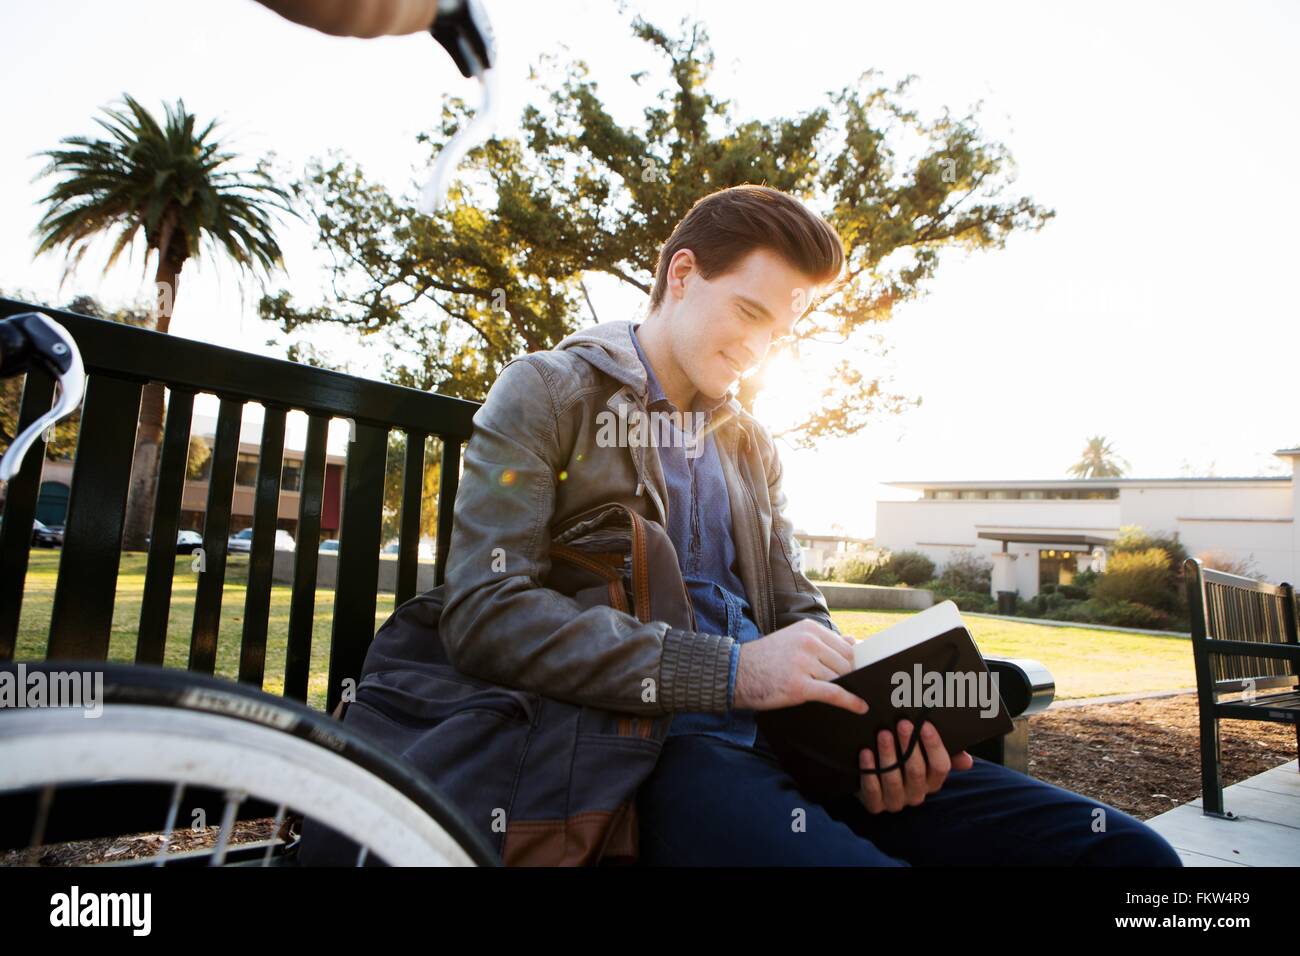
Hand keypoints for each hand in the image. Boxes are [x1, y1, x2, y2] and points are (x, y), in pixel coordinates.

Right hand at [733, 619, 867, 714]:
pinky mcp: (799, 686)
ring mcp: (804, 663)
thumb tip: (855, 642)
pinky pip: (834, 693)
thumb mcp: (794, 640)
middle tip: (859, 687)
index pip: (845, 646)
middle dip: (853, 677)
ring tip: (856, 698)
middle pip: (846, 663)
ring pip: (841, 678)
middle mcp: (808, 642)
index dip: (856, 663)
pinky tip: (859, 706)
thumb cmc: (765, 659)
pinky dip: (850, 701)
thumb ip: (824, 641)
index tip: (863, 673)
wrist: (735, 673)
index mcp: (809, 629)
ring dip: (849, 689)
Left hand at [856, 719, 974, 813]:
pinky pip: (873, 790)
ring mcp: (896, 801)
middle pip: (916, 770)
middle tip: (902, 723)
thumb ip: (946, 755)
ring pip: (894, 779)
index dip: (934, 745)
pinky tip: (866, 753)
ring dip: (888, 755)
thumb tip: (967, 761)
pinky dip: (869, 771)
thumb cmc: (904, 762)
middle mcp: (917, 794)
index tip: (925, 724)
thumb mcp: (925, 757)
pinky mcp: (875, 805)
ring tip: (883, 734)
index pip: (941, 766)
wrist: (874, 783)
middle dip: (909, 745)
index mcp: (933, 782)